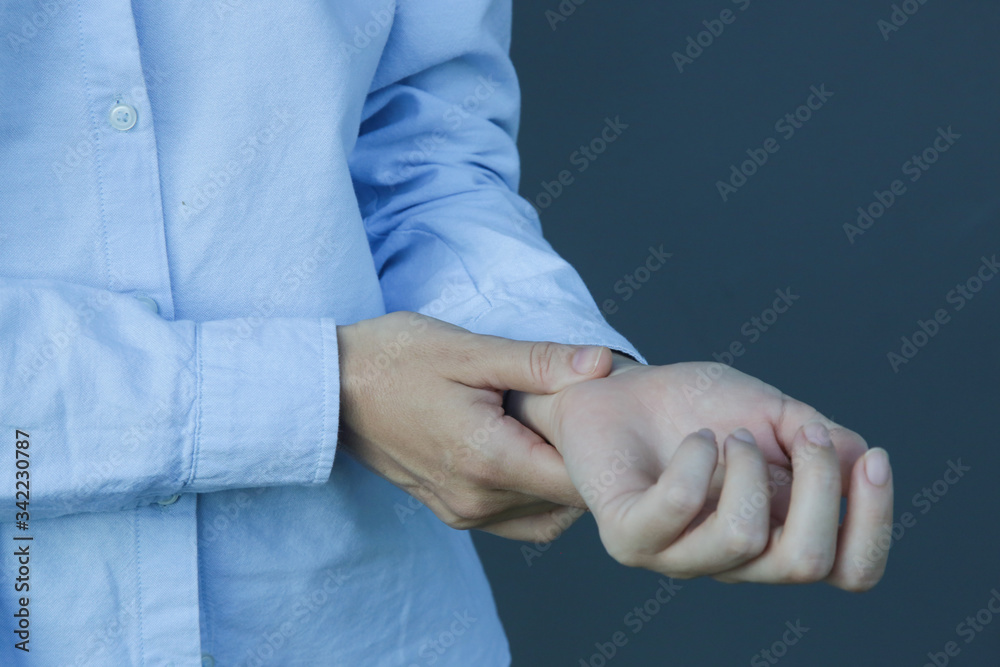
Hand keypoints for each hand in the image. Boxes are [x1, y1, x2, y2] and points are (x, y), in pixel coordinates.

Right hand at [337, 311, 612, 540]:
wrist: (328, 387)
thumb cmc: (395, 359)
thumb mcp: (470, 350)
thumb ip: (540, 362)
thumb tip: (602, 366)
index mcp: (488, 460)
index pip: (580, 482)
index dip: (604, 448)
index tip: (608, 411)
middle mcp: (478, 501)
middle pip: (567, 499)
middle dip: (586, 459)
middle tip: (586, 409)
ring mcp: (463, 512)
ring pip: (545, 512)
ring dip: (561, 476)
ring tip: (556, 425)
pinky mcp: (453, 511)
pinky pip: (517, 517)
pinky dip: (535, 490)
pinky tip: (529, 447)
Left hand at [507, 357, 892, 589]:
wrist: (621, 392)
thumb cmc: (698, 408)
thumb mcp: (774, 413)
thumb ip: (822, 441)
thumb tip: (860, 461)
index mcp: (778, 536)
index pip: (850, 571)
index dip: (874, 524)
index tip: (873, 460)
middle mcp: (732, 559)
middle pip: (806, 561)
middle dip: (818, 484)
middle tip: (801, 434)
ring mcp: (677, 555)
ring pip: (743, 538)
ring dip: (749, 467)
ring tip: (732, 437)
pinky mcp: (628, 536)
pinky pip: (677, 507)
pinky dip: (696, 460)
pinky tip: (694, 439)